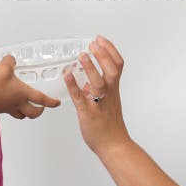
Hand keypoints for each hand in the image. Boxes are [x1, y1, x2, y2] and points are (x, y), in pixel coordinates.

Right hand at [0, 55, 60, 118]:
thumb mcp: (3, 68)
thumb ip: (10, 61)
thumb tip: (11, 59)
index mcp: (23, 93)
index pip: (41, 99)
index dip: (51, 102)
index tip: (57, 103)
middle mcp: (17, 103)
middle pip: (33, 113)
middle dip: (39, 111)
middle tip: (42, 107)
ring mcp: (7, 108)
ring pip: (21, 115)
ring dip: (26, 112)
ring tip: (27, 106)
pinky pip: (10, 112)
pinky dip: (13, 109)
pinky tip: (9, 102)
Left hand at [64, 35, 131, 156]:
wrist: (114, 145)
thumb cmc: (110, 126)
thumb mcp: (107, 103)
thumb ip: (96, 91)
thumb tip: (85, 83)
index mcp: (113, 89)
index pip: (117, 65)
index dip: (110, 50)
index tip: (101, 39)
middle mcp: (108, 94)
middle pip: (112, 70)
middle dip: (103, 54)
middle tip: (93, 44)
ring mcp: (99, 103)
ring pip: (98, 83)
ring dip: (90, 68)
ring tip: (82, 55)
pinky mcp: (88, 113)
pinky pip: (80, 98)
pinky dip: (73, 85)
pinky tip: (67, 75)